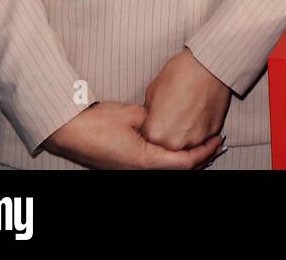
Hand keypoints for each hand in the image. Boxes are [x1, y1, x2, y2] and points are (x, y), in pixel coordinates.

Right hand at [42, 101, 224, 168]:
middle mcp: (140, 171)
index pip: (185, 162)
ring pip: (169, 170)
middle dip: (201, 157)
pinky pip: (158, 166)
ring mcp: (133, 171)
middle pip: (180, 171)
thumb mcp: (133, 114)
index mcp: (144, 160)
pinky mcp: (128, 167)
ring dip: (188, 159)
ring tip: (203, 143)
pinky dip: (173, 158)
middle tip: (216, 141)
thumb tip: (174, 118)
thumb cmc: (96, 122)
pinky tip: (179, 145)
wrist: (68, 132)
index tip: (218, 139)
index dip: (204, 151)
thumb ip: (158, 118)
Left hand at [141, 48, 232, 151]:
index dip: (152, 128)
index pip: (148, 139)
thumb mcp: (152, 92)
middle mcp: (174, 141)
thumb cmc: (179, 74)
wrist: (208, 65)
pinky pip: (202, 136)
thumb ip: (150, 113)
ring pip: (186, 143)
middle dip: (168, 133)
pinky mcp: (212, 132)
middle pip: (167, 145)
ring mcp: (195, 139)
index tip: (157, 119)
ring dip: (184, 133)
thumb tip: (154, 119)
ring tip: (186, 113)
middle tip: (173, 116)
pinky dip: (199, 128)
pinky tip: (198, 112)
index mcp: (155, 133)